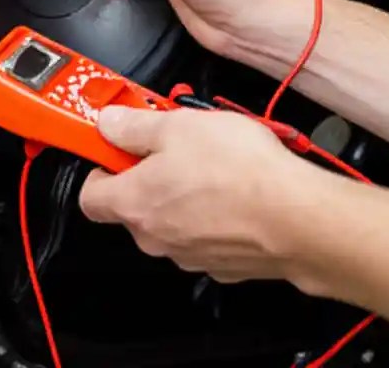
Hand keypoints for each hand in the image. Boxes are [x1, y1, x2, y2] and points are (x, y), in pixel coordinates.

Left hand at [78, 106, 309, 283]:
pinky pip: (209, 236)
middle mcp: (155, 238)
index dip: (101, 168)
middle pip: (135, 207)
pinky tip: (240, 193)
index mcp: (133, 204)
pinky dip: (217, 217)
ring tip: (218, 164)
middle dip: (150, 176)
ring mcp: (190, 256)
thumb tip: (109, 124)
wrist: (297, 218)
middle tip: (177, 145)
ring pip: (174, 221)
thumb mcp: (178, 126)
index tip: (118, 145)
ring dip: (186, 196)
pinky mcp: (225, 265)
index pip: (90, 196)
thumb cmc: (238, 172)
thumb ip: (135, 126)